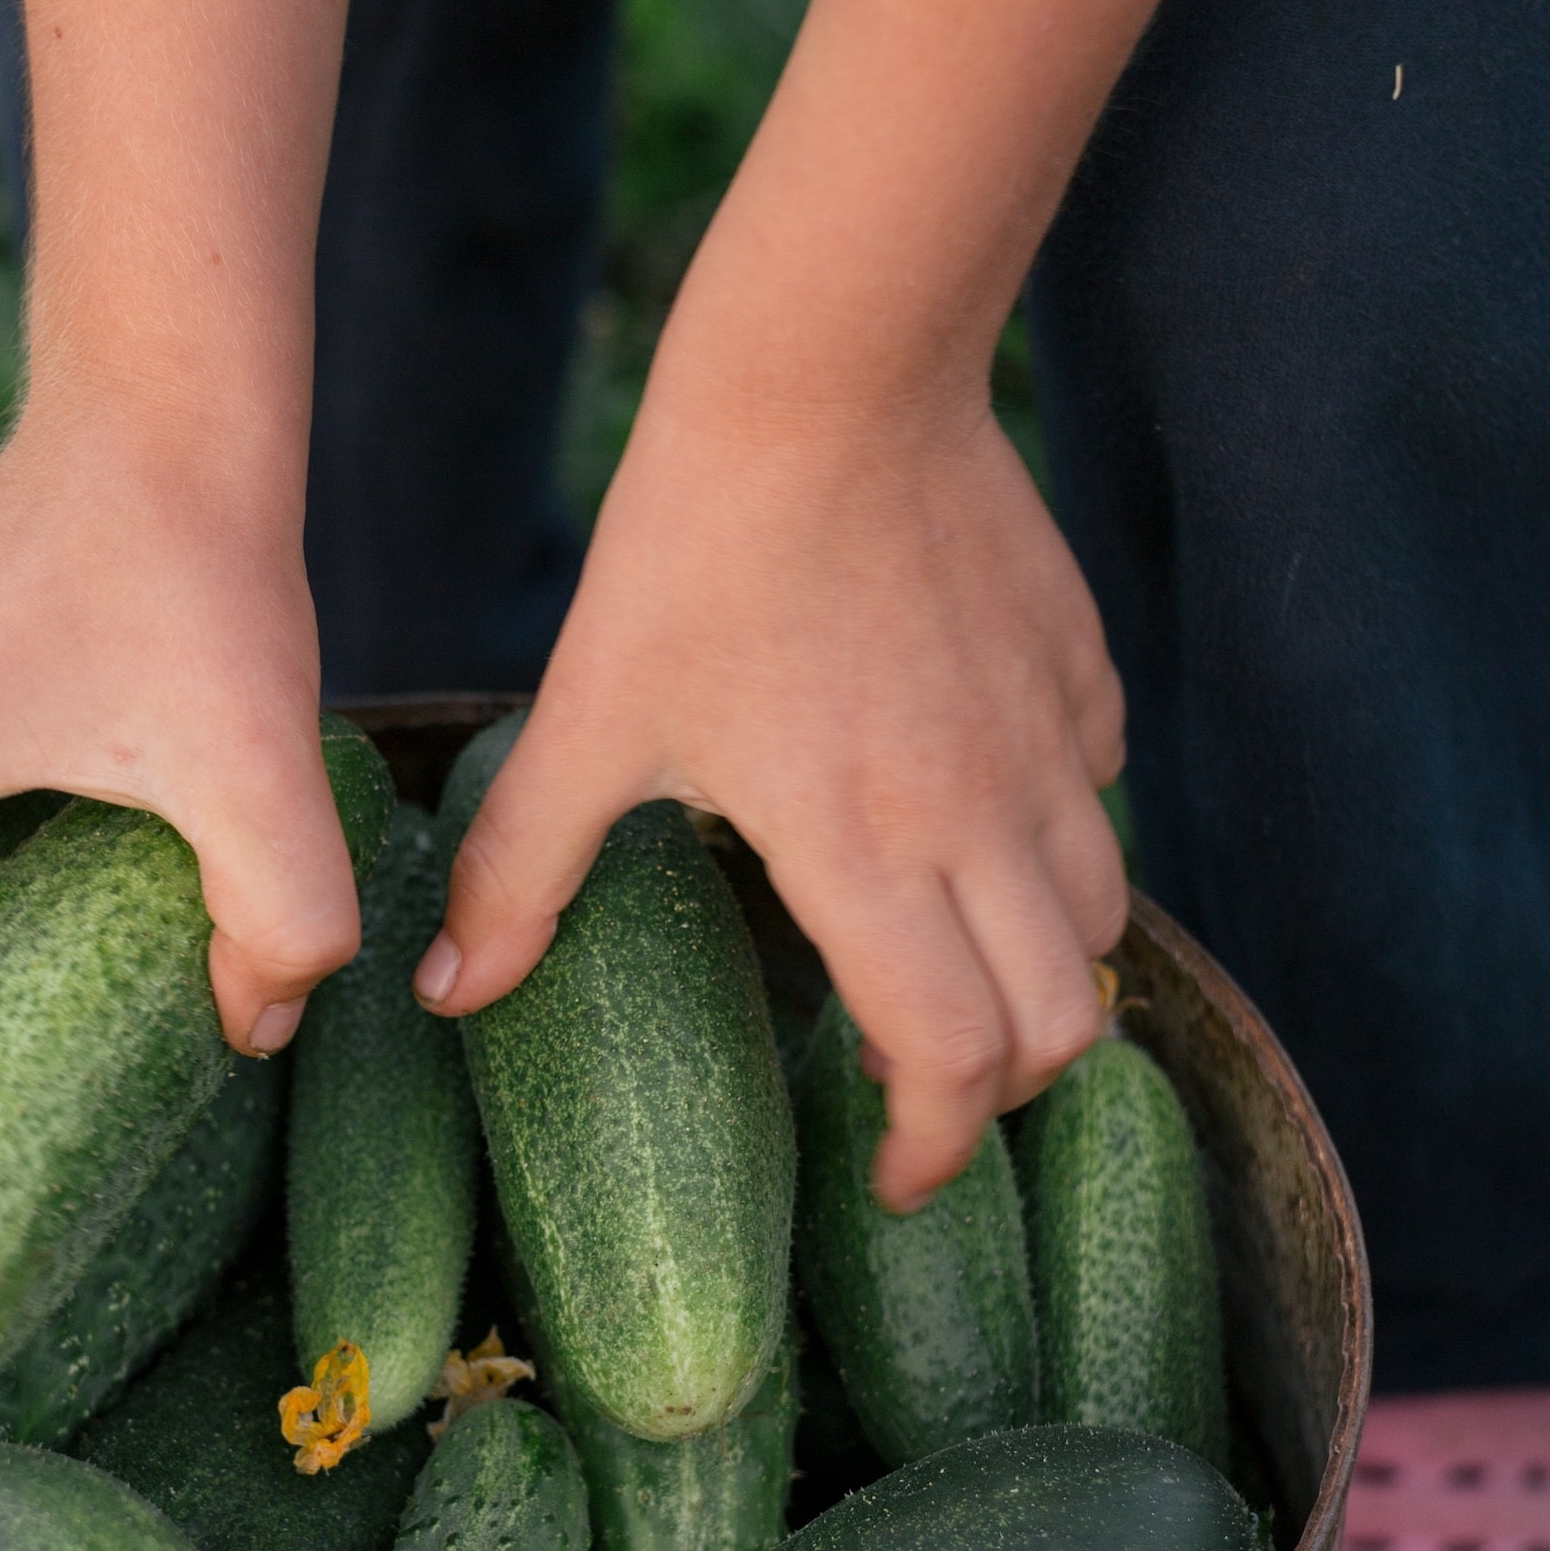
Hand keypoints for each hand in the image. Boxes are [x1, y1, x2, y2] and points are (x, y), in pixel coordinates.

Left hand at [423, 358, 1127, 1211]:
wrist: (832, 376)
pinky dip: (1057, 845)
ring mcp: (1046, 744)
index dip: (933, 1148)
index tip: (889, 1174)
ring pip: (1101, 921)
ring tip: (959, 967)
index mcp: (864, 854)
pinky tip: (980, 817)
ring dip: (1044, 974)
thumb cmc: (697, 551)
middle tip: (926, 1087)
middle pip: (1062, 1025)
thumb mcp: (591, 717)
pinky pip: (1101, 797)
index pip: (954, 1060)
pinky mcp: (1078, 671)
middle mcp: (982, 819)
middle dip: (1007, 1089)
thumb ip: (527, 870)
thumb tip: (448, 992)